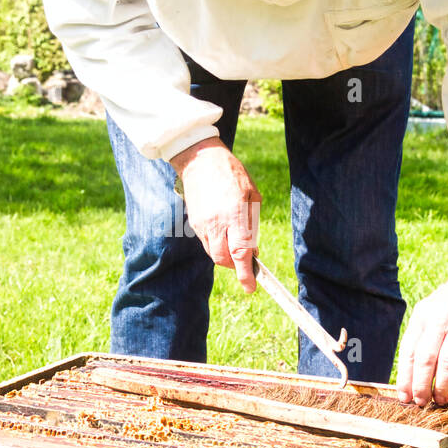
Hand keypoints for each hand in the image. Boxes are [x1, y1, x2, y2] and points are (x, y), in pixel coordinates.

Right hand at [170, 136, 261, 291]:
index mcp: (234, 214)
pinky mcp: (194, 223)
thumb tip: (252, 250)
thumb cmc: (232, 174)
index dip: (245, 273)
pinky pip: (206, 243)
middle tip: (246, 261)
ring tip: (235, 243)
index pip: (240, 253)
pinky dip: (217, 245)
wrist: (200, 159)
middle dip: (236, 266)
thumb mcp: (252, 195)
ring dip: (226, 257)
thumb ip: (253, 224)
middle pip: (224, 260)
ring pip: (214, 254)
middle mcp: (216, 223)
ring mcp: (202, 224)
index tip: (250, 287)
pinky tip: (224, 233)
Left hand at [396, 252, 447, 405]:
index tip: (404, 395)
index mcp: (422, 316)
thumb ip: (426, 335)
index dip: (405, 376)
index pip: (409, 351)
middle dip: (420, 385)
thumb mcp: (433, 309)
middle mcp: (438, 320)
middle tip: (420, 402)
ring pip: (447, 362)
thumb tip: (417, 370)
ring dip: (442, 385)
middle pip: (425, 359)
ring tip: (439, 400)